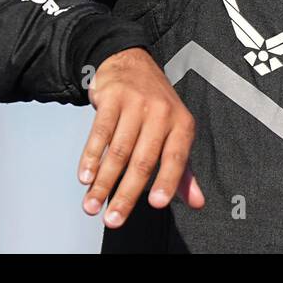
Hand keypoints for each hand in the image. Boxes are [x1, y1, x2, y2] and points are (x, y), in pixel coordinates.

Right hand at [78, 47, 204, 227]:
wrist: (132, 62)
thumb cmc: (156, 107)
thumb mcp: (175, 132)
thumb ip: (183, 170)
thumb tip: (197, 202)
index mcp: (182, 124)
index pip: (175, 157)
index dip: (166, 181)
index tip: (156, 205)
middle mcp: (161, 112)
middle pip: (142, 160)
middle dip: (126, 194)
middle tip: (113, 220)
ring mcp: (135, 103)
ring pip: (117, 150)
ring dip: (103, 183)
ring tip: (92, 205)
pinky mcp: (111, 97)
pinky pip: (99, 132)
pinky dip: (90, 157)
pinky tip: (85, 176)